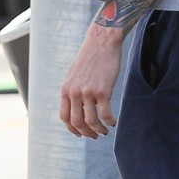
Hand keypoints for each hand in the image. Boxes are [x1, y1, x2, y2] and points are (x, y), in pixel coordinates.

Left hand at [60, 23, 125, 137]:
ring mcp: (88, 92)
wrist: (102, 42)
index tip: (80, 133)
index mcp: (66, 89)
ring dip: (98, 130)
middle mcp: (74, 92)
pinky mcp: (103, 90)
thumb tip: (77, 104)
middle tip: (94, 135)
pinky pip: (105, 113)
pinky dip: (110, 121)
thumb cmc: (90, 57)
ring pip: (91, 121)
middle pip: (77, 122)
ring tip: (105, 131)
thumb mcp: (74, 74)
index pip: (65, 117)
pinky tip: (113, 122)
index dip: (72, 129)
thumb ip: (73, 89)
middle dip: (86, 133)